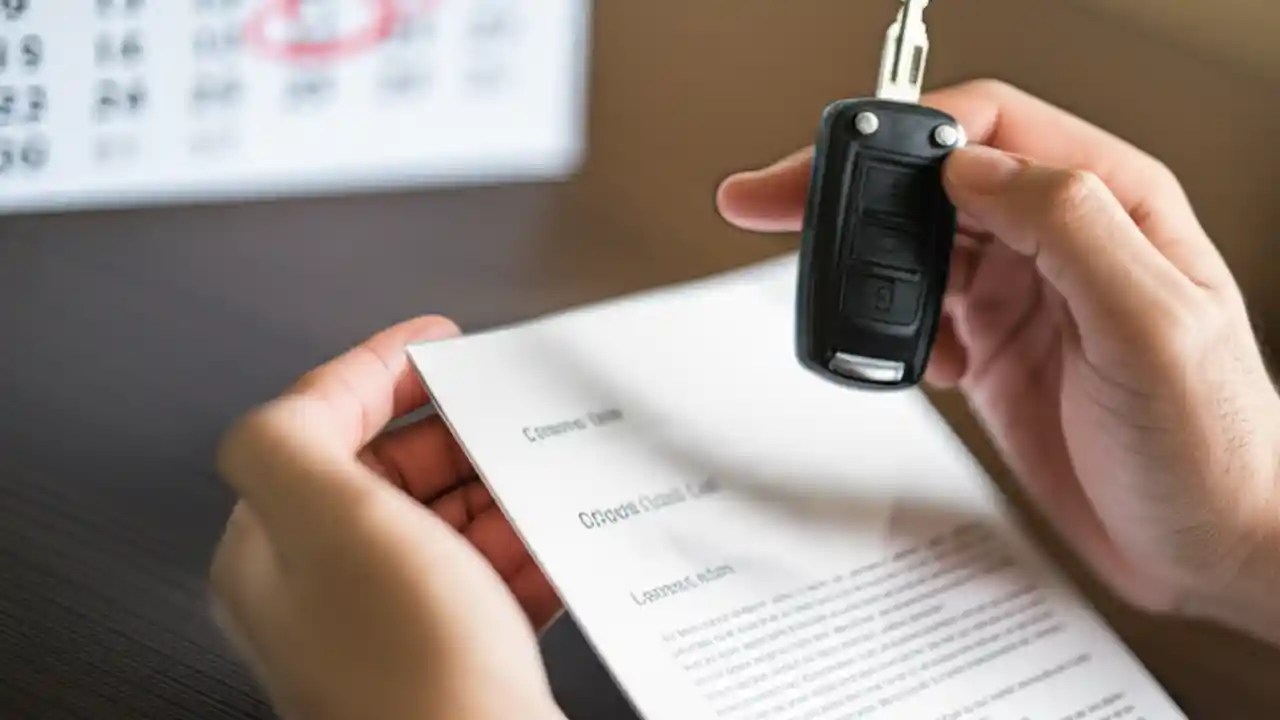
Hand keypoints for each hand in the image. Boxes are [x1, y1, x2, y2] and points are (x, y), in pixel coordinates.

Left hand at [210, 316, 564, 719]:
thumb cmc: (412, 671)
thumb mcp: (334, 522)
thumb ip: (291, 436)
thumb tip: (307, 397)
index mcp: (276, 551)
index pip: (315, 427)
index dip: (375, 369)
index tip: (437, 344)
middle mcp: (326, 590)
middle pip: (390, 472)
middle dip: (453, 434)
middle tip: (506, 407)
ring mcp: (393, 627)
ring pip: (448, 523)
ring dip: (500, 488)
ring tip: (546, 469)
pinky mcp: (455, 657)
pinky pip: (492, 576)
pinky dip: (527, 546)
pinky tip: (559, 535)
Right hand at [716, 80, 1279, 642]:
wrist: (1209, 551)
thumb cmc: (1216, 446)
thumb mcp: (1154, 325)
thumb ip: (1069, 226)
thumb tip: (969, 163)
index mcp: (1111, 205)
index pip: (990, 127)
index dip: (900, 131)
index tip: (831, 161)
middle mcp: (1060, 240)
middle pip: (932, 177)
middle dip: (848, 186)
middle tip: (773, 201)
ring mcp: (1022, 295)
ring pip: (915, 242)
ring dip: (861, 259)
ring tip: (826, 283)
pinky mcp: (992, 349)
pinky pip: (915, 314)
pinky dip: (885, 329)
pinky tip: (896, 353)